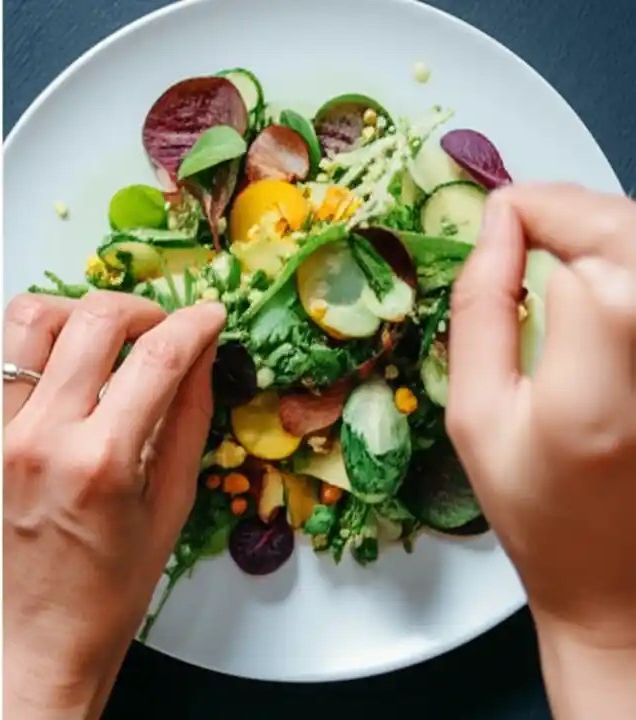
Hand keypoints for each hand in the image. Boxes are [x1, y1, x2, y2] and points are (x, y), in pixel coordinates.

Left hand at [2, 291, 224, 719]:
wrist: (37, 638)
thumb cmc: (110, 588)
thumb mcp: (170, 503)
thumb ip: (187, 416)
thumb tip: (199, 350)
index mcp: (102, 461)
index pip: (157, 356)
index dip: (194, 323)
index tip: (209, 315)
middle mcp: (42, 436)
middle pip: (94, 318)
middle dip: (142, 308)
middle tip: (161, 328)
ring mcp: (1, 431)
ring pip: (31, 317)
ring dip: (79, 312)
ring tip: (107, 338)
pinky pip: (2, 355)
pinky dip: (38, 342)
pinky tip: (66, 363)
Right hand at [448, 184, 635, 718]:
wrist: (623, 579)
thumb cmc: (537, 509)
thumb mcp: (476, 417)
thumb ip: (482, 312)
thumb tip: (496, 223)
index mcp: (596, 391)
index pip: (588, 256)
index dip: (539, 217)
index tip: (495, 222)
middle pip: (635, 234)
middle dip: (574, 208)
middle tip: (518, 220)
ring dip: (607, 228)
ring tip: (553, 244)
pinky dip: (631, 262)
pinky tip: (600, 275)